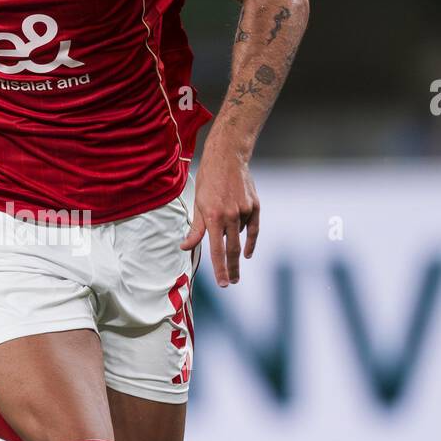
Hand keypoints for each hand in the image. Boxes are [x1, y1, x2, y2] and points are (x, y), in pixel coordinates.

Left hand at [180, 146, 259, 286]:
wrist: (228, 157)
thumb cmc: (208, 180)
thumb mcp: (197, 204)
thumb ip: (195, 229)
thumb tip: (185, 247)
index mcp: (213, 216)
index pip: (217, 250)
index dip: (220, 269)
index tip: (223, 284)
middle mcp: (230, 216)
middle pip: (232, 250)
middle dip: (232, 269)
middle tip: (231, 282)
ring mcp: (245, 211)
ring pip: (240, 237)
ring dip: (236, 249)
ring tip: (233, 258)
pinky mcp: (255, 206)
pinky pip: (253, 229)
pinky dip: (250, 242)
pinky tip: (247, 252)